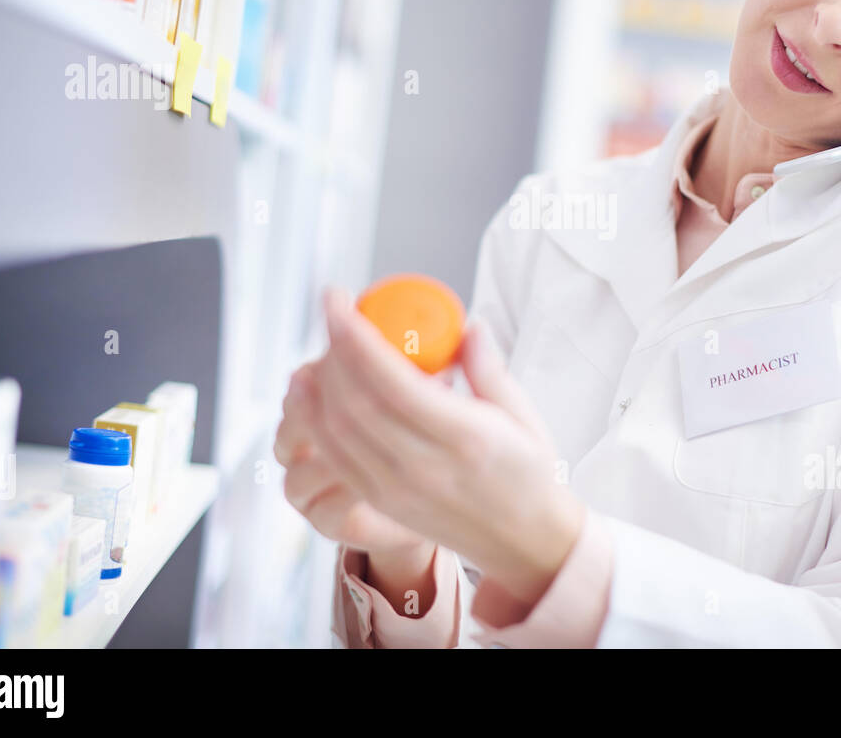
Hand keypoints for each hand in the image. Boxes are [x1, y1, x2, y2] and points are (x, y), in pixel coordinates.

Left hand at [305, 287, 585, 605]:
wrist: (526, 542)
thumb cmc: (529, 472)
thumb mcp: (523, 415)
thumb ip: (490, 368)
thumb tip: (466, 326)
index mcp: (466, 438)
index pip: (392, 381)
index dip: (355, 336)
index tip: (338, 298)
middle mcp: (425, 467)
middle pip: (354, 403)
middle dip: (332, 351)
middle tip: (333, 314)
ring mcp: (398, 490)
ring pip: (336, 430)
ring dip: (316, 386)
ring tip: (317, 350)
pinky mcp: (382, 503)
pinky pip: (336, 457)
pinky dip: (314, 421)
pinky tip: (311, 394)